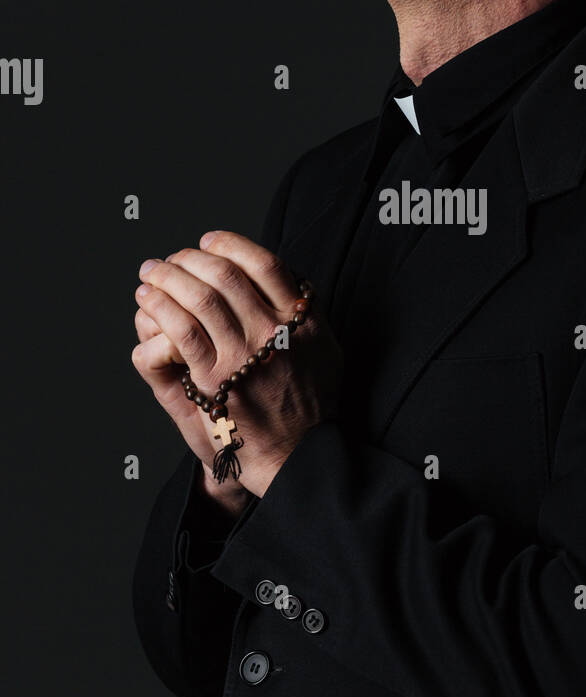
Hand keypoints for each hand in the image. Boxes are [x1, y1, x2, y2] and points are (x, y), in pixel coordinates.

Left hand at [131, 230, 342, 496]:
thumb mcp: (326, 351)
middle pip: (225, 275)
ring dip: (168, 277)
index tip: (209, 241)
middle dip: (191, 258)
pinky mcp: (214, 380)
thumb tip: (292, 280)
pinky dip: (160, 308)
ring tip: (151, 272)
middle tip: (173, 257)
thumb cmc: (310, 405)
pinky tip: (148, 300)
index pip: (264, 264)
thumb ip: (309, 315)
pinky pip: (181, 330)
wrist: (296, 455)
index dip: (230, 245)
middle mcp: (274, 332)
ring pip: (199, 297)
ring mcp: (243, 356)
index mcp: (302, 320)